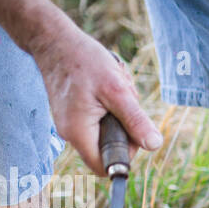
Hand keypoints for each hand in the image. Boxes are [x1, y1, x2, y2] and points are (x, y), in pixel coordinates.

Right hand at [29, 21, 162, 176]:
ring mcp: (70, 124)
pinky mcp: (72, 114)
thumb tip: (154, 145)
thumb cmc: (84, 61)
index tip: (131, 130)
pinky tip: (105, 87)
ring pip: (105, 132)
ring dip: (117, 114)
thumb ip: (135, 120)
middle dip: (123, 129)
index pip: (105, 166)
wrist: (54, 41)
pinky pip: (98, 120)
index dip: (124, 155)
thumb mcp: (117, 90)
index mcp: (78, 133)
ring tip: (112, 89)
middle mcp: (70, 134)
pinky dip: (108, 106)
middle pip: (108, 149)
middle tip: (123, 101)